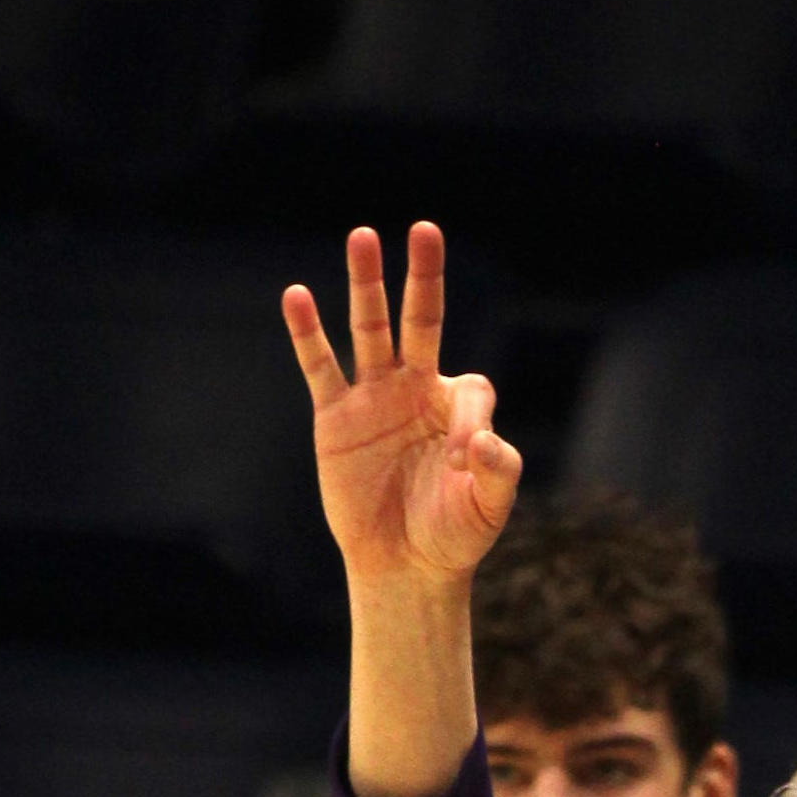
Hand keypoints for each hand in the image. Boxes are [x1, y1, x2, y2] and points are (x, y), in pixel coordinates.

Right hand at [282, 221, 520, 596]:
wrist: (403, 566)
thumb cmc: (452, 535)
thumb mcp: (487, 509)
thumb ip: (500, 473)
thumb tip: (486, 444)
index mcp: (457, 407)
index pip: (470, 386)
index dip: (473, 419)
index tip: (468, 461)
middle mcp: (415, 388)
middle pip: (421, 321)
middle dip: (424, 278)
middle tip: (425, 230)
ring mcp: (373, 397)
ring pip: (370, 329)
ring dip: (367, 284)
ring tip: (363, 236)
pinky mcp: (335, 417)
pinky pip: (320, 367)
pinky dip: (308, 333)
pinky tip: (296, 296)